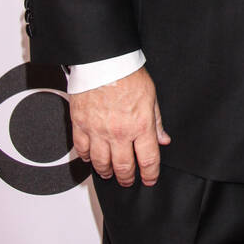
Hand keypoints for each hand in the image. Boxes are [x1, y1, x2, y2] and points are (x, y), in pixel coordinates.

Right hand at [69, 66, 169, 187]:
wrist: (103, 62)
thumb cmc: (127, 74)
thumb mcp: (151, 97)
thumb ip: (156, 122)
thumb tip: (163, 140)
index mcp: (140, 125)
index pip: (148, 160)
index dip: (150, 174)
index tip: (150, 178)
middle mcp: (119, 132)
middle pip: (123, 167)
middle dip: (127, 178)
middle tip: (128, 181)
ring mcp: (97, 131)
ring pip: (101, 163)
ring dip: (106, 172)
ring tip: (110, 174)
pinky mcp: (80, 125)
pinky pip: (82, 150)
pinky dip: (87, 158)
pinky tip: (91, 159)